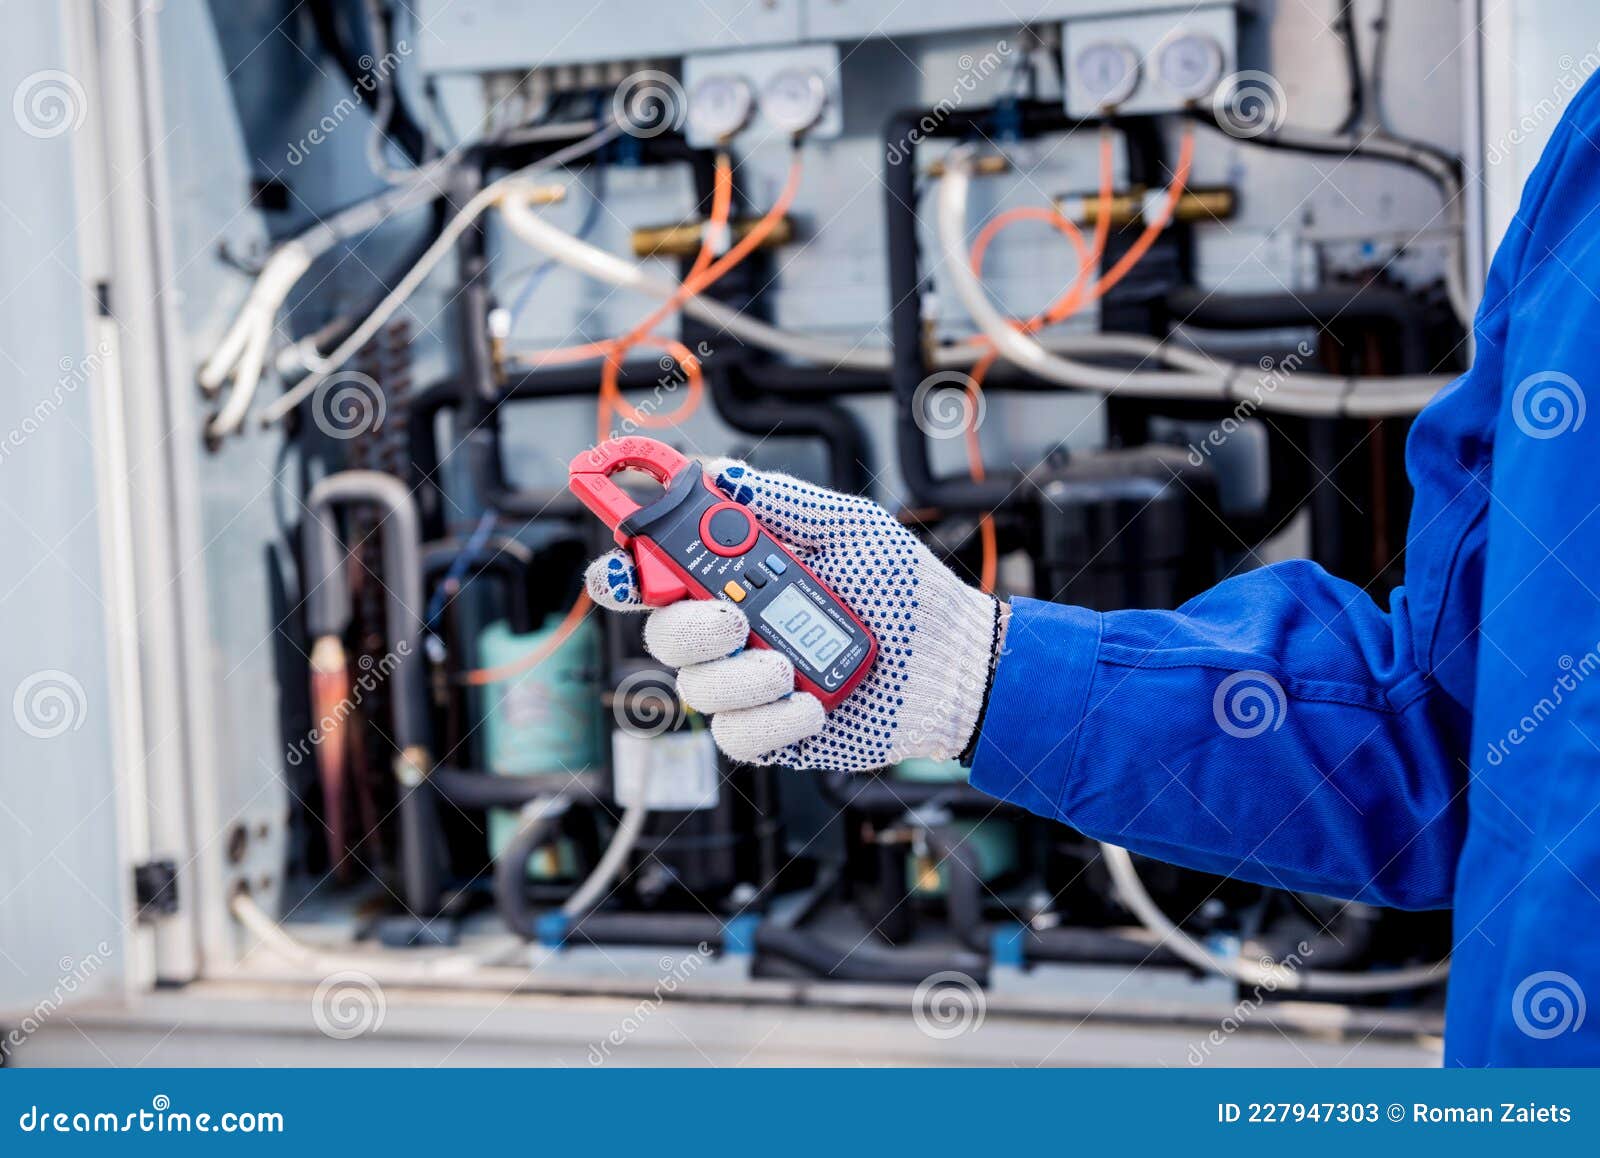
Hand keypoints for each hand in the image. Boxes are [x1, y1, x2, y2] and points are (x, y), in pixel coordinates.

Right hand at [585, 459, 1003, 771]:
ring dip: (742, 673)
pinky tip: (814, 704)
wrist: (953, 662)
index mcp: (734, 579)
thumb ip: (783, 502)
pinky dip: (773, 718)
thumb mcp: (850, 527)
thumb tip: (721, 475)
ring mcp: (745, 686)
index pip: (654, 574)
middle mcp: (729, 633)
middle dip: (687, 625)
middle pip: (659, 632)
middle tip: (735, 618)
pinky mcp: (768, 734)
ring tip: (794, 664)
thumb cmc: (903, 591)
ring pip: (694, 688)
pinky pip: (735, 735)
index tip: (619, 565)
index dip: (621, 570)